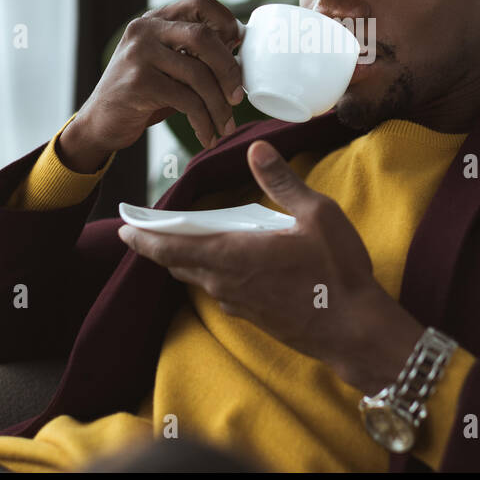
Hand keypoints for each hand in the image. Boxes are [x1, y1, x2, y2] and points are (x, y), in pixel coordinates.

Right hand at [68, 0, 245, 157]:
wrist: (100, 122)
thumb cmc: (144, 94)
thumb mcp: (168, 66)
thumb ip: (195, 55)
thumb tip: (241, 54)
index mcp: (156, 20)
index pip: (199, 1)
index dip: (225, 20)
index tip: (238, 47)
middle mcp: (145, 30)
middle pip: (203, 37)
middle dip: (229, 69)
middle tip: (237, 97)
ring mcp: (139, 54)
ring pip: (198, 74)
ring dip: (219, 107)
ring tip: (225, 126)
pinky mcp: (138, 82)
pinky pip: (186, 101)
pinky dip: (204, 122)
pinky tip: (208, 136)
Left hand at [116, 140, 413, 383]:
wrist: (354, 331)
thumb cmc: (336, 271)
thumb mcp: (316, 215)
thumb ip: (282, 182)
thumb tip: (258, 148)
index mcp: (234, 254)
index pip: (172, 247)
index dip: (144, 238)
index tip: (124, 228)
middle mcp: (226, 282)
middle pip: (177, 264)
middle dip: (156, 248)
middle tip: (140, 232)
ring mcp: (238, 303)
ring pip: (197, 278)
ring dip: (183, 260)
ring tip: (179, 241)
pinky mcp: (252, 316)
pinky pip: (217, 290)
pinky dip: (207, 273)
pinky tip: (222, 262)